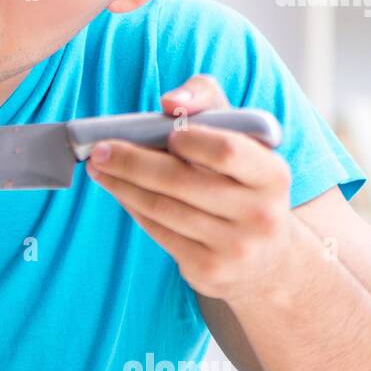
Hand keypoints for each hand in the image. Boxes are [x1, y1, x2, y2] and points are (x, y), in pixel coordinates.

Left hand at [85, 74, 296, 303]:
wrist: (268, 259)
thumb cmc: (243, 182)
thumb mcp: (241, 139)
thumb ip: (208, 102)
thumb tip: (170, 101)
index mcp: (272, 174)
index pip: (227, 150)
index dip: (190, 138)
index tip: (164, 132)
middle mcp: (260, 213)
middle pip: (180, 180)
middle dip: (131, 161)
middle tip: (100, 149)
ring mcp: (235, 246)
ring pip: (162, 208)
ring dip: (121, 185)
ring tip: (98, 168)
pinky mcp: (209, 269)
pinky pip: (159, 232)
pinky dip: (132, 207)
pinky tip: (118, 191)